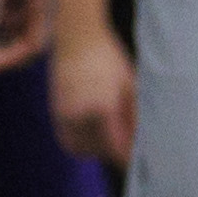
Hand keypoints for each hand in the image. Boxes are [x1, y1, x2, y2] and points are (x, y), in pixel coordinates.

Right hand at [51, 27, 135, 164]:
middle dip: (113, 154)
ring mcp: (63, 112)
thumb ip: (134, 115)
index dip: (127, 157)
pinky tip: (94, 135)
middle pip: (96, 151)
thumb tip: (142, 140)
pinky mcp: (54, 109)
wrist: (77, 37)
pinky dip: (79, 143)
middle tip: (128, 149)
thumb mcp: (130, 86)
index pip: (114, 147)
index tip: (138, 159)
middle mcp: (78, 113)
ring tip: (111, 142)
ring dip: (94, 150)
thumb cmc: (109, 58)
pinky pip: (65, 138)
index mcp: (101, 108)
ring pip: (78, 148)